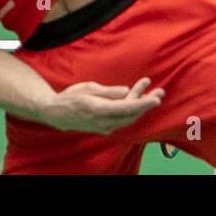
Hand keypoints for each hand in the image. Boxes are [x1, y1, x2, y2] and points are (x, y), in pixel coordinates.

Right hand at [37, 78, 164, 134]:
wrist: (55, 113)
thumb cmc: (71, 97)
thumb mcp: (89, 88)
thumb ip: (109, 92)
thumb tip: (127, 91)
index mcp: (99, 110)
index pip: (127, 108)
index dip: (143, 103)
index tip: (156, 98)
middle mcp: (104, 122)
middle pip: (131, 114)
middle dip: (147, 103)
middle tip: (160, 91)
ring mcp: (104, 127)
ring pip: (128, 118)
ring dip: (141, 106)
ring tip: (152, 93)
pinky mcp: (104, 128)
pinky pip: (122, 120)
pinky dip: (132, 110)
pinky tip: (137, 99)